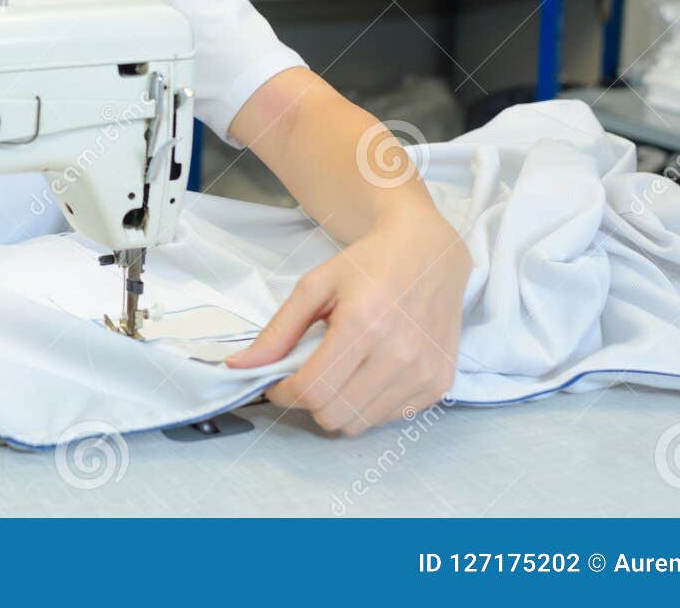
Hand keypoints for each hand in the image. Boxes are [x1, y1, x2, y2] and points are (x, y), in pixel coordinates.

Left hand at [224, 205, 470, 434]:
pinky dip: (369, 404)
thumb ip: (277, 331)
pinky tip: (370, 372)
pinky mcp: (440, 385)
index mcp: (364, 326)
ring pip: (360, 424)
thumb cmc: (368, 265)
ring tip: (341, 369)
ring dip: (339, 406)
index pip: (312, 390)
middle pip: (334, 415)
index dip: (283, 393)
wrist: (429, 254)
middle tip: (308, 374)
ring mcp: (424, 374)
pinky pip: (389, 417)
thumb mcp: (314, 287)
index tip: (276, 382)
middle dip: (309, 401)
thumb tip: (239, 366)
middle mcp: (399, 355)